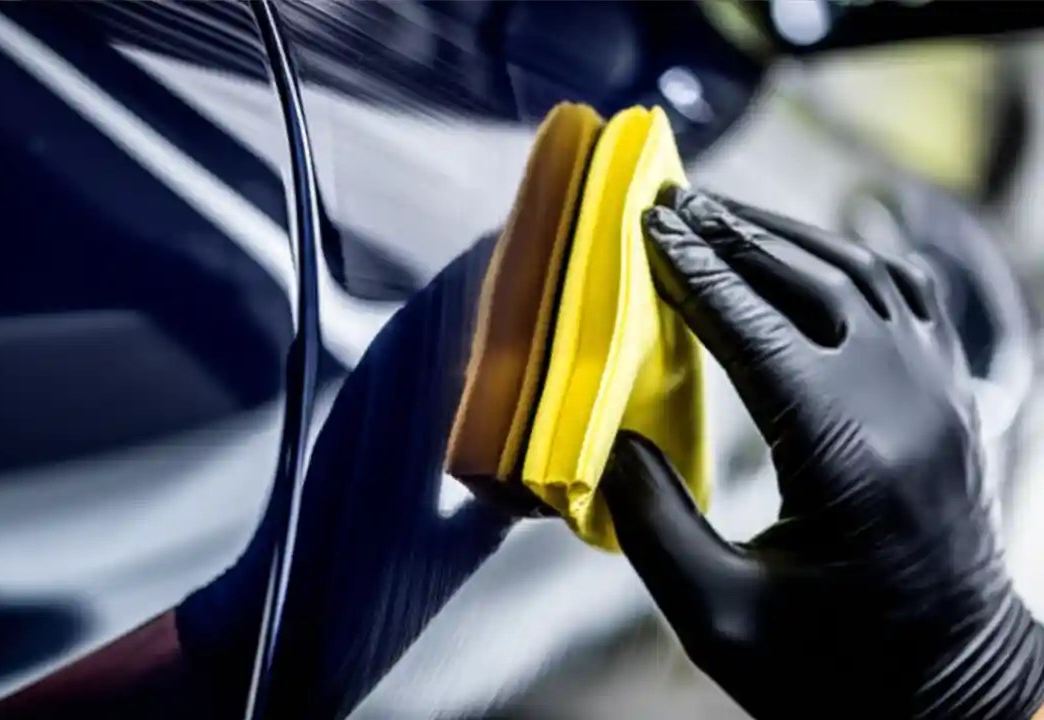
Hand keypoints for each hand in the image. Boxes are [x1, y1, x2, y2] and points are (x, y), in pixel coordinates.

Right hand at [603, 188, 1043, 718]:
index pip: (758, 332)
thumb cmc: (827, 670)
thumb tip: (602, 437)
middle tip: (672, 200)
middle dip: (735, 235)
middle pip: (814, 284)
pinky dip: (850, 261)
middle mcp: (906, 411)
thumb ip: (651, 520)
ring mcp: (942, 400)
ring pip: (867, 276)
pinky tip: (803, 256)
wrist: (949, 693)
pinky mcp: (955, 403)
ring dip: (789, 238)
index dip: (695, 274)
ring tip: (721, 216)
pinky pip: (910, 299)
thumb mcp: (717, 617)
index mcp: (847, 459)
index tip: (647, 226)